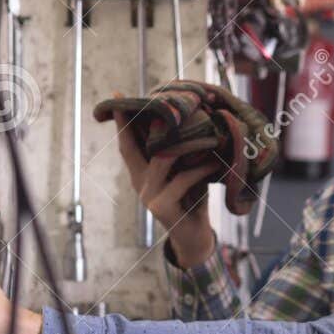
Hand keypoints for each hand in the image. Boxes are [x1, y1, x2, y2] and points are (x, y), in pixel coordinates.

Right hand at [112, 102, 220, 266]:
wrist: (195, 239)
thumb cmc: (192, 201)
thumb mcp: (184, 174)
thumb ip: (180, 155)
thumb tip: (191, 120)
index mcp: (140, 174)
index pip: (127, 142)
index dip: (122, 120)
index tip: (117, 95)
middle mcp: (139, 183)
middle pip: (131, 147)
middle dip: (136, 122)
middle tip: (149, 100)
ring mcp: (149, 196)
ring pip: (160, 160)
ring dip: (181, 142)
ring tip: (195, 123)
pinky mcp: (163, 207)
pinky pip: (182, 180)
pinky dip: (200, 169)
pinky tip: (215, 161)